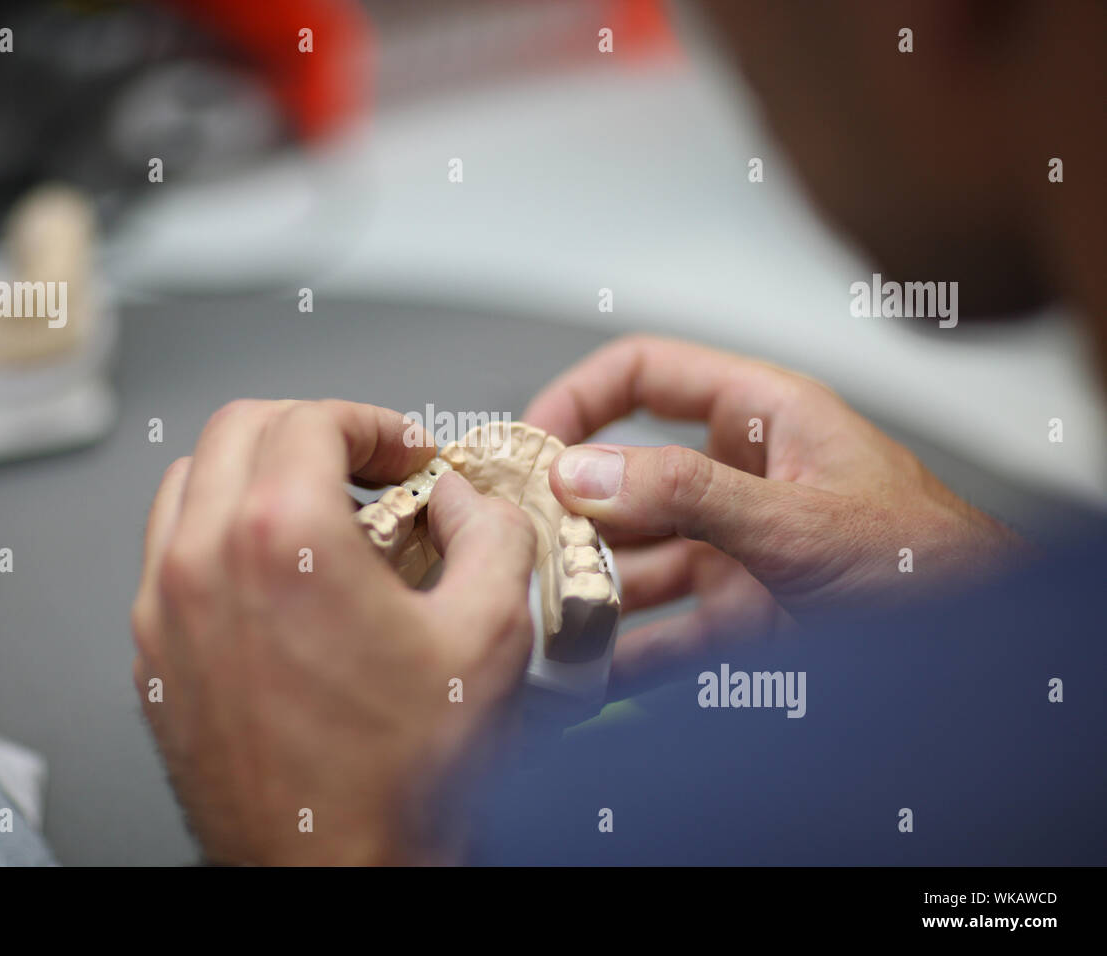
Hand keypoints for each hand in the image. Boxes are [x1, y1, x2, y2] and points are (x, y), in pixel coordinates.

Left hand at [131, 399, 536, 864]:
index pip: (312, 418)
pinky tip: (275, 581)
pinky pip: (169, 556)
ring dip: (256, 476)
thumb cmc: (402, 778)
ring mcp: (165, 612)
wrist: (338, 874)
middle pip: (240, 430)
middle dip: (313, 432)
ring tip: (318, 516)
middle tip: (367, 470)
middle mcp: (203, 562)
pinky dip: (219, 536)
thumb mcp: (492, 632)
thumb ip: (492, 532)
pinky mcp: (153, 659)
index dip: (375, 423)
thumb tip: (466, 500)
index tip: (407, 455)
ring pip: (190, 484)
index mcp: (282, 537)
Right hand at [523, 335, 1025, 695]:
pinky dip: (625, 654)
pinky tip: (587, 674)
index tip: (529, 443)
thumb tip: (584, 474)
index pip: (647, 375)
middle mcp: (738, 479)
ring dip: (589, 589)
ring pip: (635, 560)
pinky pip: (664, 633)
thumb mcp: (802, 521)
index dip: (581, 397)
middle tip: (517, 544)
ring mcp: (735, 550)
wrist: (991, 651)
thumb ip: (690, 496)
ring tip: (541, 616)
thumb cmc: (934, 563)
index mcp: (761, 418)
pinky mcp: (741, 617)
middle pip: (625, 479)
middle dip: (569, 513)